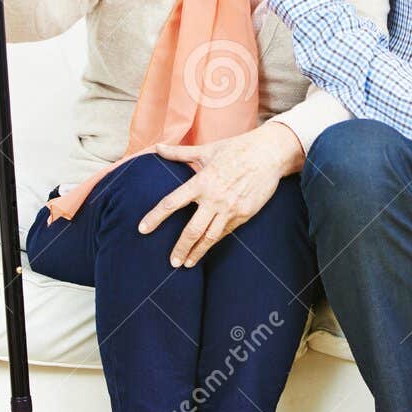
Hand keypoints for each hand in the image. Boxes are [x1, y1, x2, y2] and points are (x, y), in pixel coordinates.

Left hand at [138, 124, 302, 267]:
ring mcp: (231, 208)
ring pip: (210, 237)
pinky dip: (214, 241)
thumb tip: (157, 148)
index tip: (142, 229)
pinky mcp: (245, 214)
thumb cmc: (235, 149)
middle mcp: (214, 198)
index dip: (155, 217)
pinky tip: (207, 248)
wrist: (268, 154)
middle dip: (180, 248)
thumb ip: (179, 153)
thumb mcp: (207, 150)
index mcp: (201, 181)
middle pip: (192, 230)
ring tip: (187, 263)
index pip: (172, 202)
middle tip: (172, 261)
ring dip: (197, 252)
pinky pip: (226, 232)